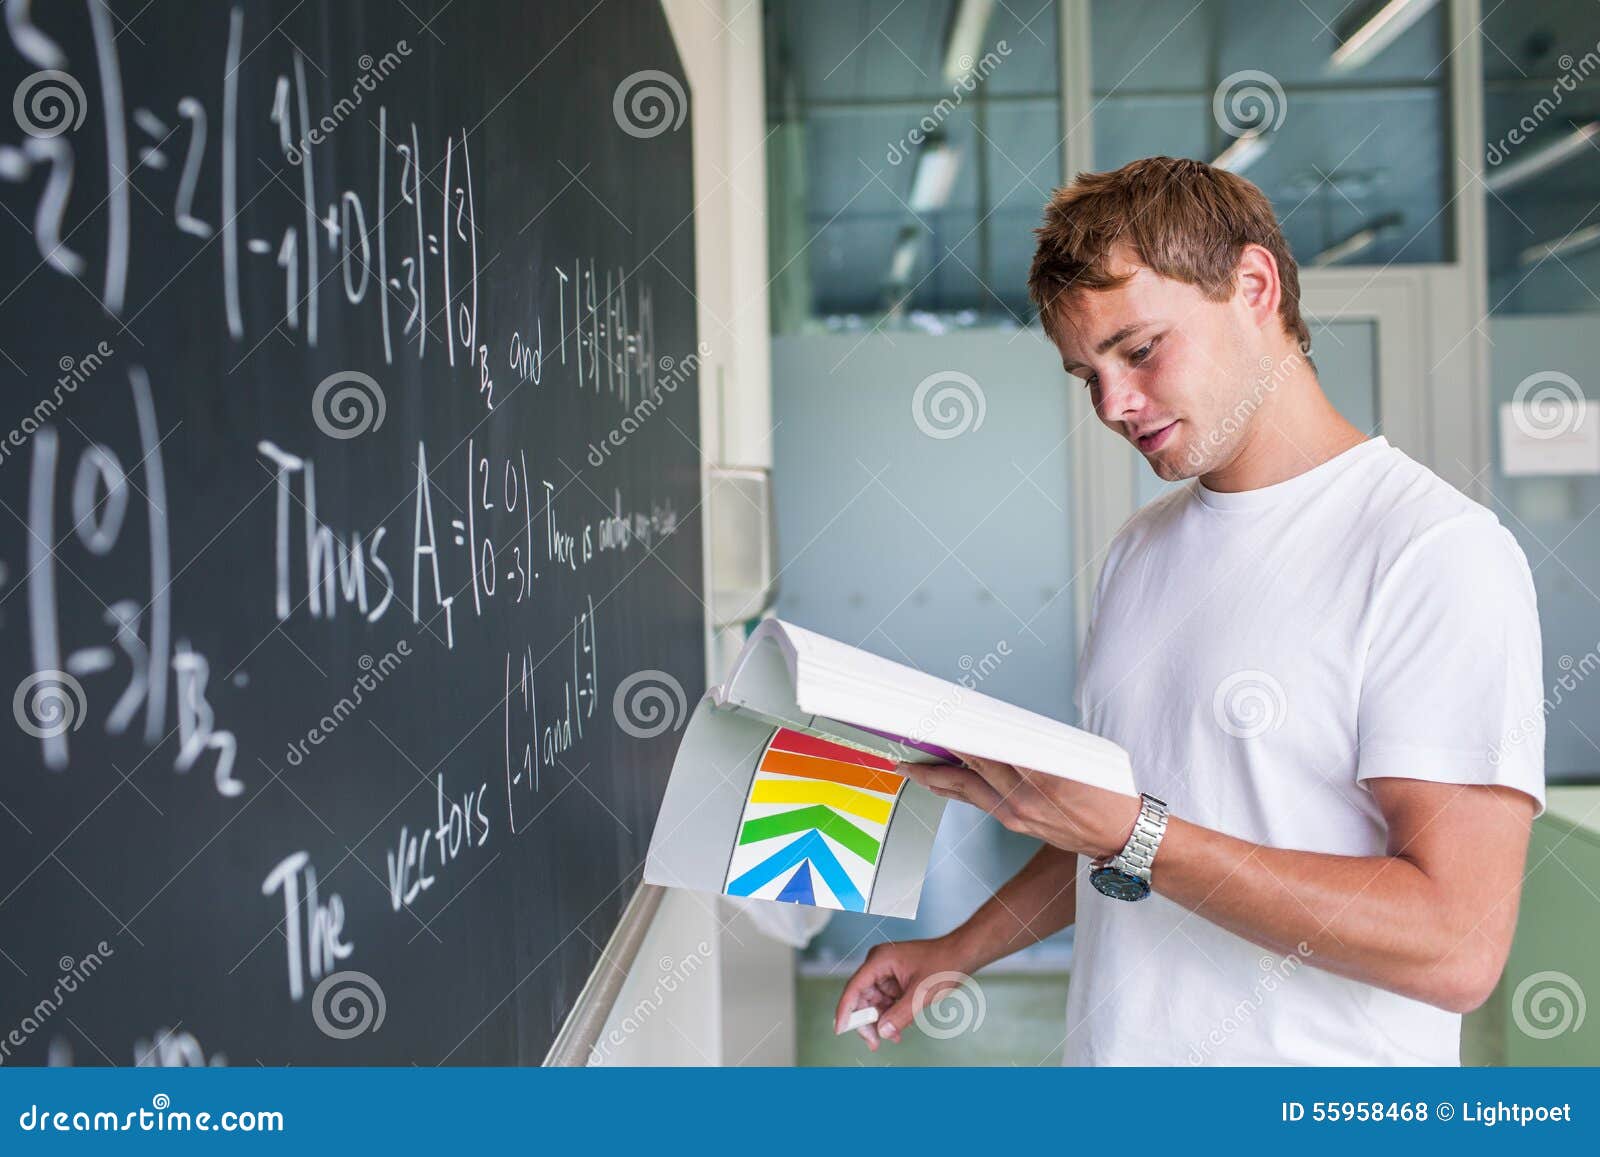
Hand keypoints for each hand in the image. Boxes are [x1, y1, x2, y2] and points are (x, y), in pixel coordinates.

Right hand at [834, 936, 974, 1049]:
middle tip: (874, 1043)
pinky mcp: (895, 979)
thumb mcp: (921, 994)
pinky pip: (886, 1000)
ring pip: (874, 1002)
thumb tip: (881, 1032)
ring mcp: (887, 971)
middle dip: (867, 1021)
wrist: (962, 955)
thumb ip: (900, 1015)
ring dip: (881, 1021)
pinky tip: (898, 1028)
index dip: (846, 1011)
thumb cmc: (943, 965)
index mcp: (879, 960)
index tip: (840, 1030)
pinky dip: (890, 1015)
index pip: (854, 988)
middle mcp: (879, 964)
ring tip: (893, 1037)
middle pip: (862, 997)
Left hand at [900, 748, 1140, 860]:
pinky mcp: (1015, 824)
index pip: (990, 750)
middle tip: (907, 743)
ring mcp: (1016, 814)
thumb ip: (1037, 744)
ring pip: (966, 790)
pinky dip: (957, 789)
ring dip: (935, 778)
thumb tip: (1001, 727)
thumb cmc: (1108, 792)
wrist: (1122, 837)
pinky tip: (943, 782)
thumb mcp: (1079, 756)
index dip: (959, 738)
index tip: (937, 724)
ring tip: (910, 767)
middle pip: (969, 769)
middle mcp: (1023, 797)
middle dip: (935, 757)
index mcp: (1042, 775)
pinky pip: (978, 802)